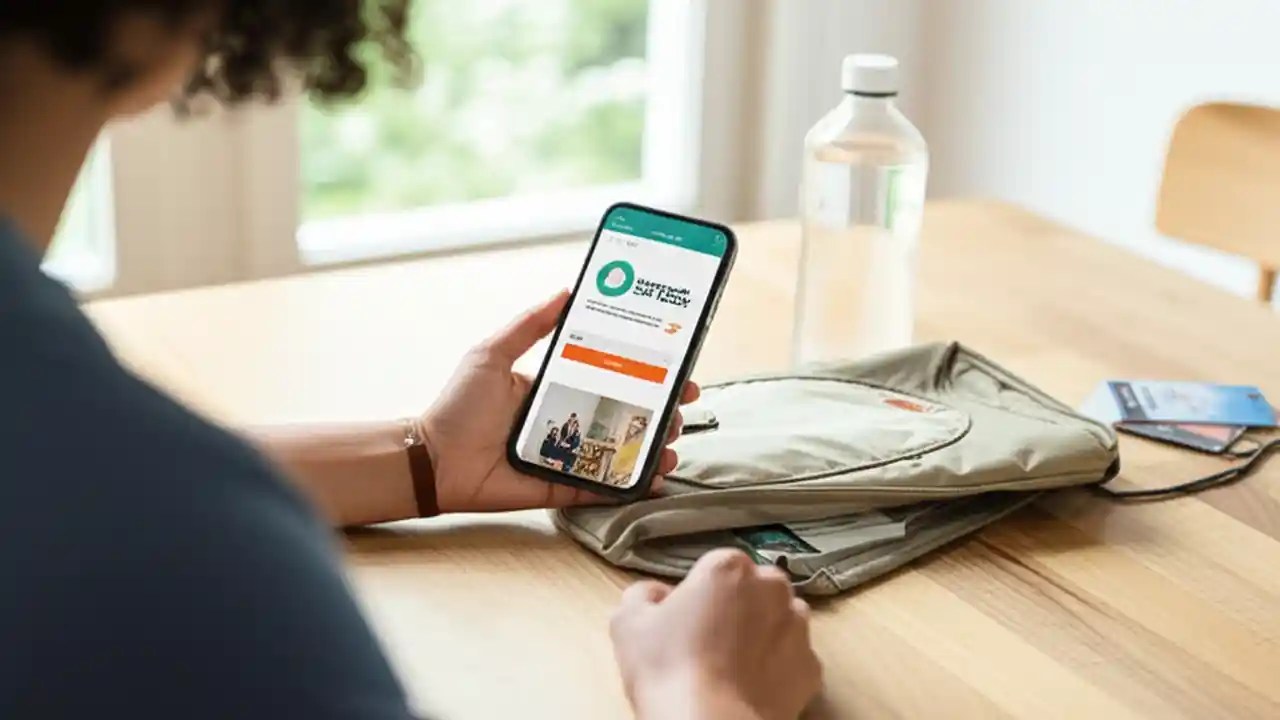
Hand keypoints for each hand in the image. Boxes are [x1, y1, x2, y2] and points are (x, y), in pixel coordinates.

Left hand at [420, 291, 699, 512]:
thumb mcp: (492, 353)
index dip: (646, 377)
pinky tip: (657, 478)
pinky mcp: (562, 489)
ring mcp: (568, 458)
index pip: (611, 380)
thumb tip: (566, 291)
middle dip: (661, 413)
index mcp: (556, 390)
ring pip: (623, 453)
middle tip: (684, 407)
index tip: (676, 372)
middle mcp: (567, 423)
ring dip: (654, 448)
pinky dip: (632, 485)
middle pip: (626, 418)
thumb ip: (529, 324)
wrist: (432, 459)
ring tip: (673, 442)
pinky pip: (603, 488)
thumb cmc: (457, 405)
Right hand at [610, 549, 822, 719]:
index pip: (715, 567)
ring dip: (763, 632)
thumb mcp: (628, 624)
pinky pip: (793, 659)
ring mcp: (798, 628)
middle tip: (710, 640)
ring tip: (733, 665)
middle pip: (755, 588)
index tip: (686, 619)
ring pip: (781, 619)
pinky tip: (752, 685)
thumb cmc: (669, 668)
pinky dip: (778, 668)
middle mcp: (771, 588)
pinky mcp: (812, 667)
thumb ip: (643, 595)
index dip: (699, 593)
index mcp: (728, 568)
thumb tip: (656, 594)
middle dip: (738, 606)